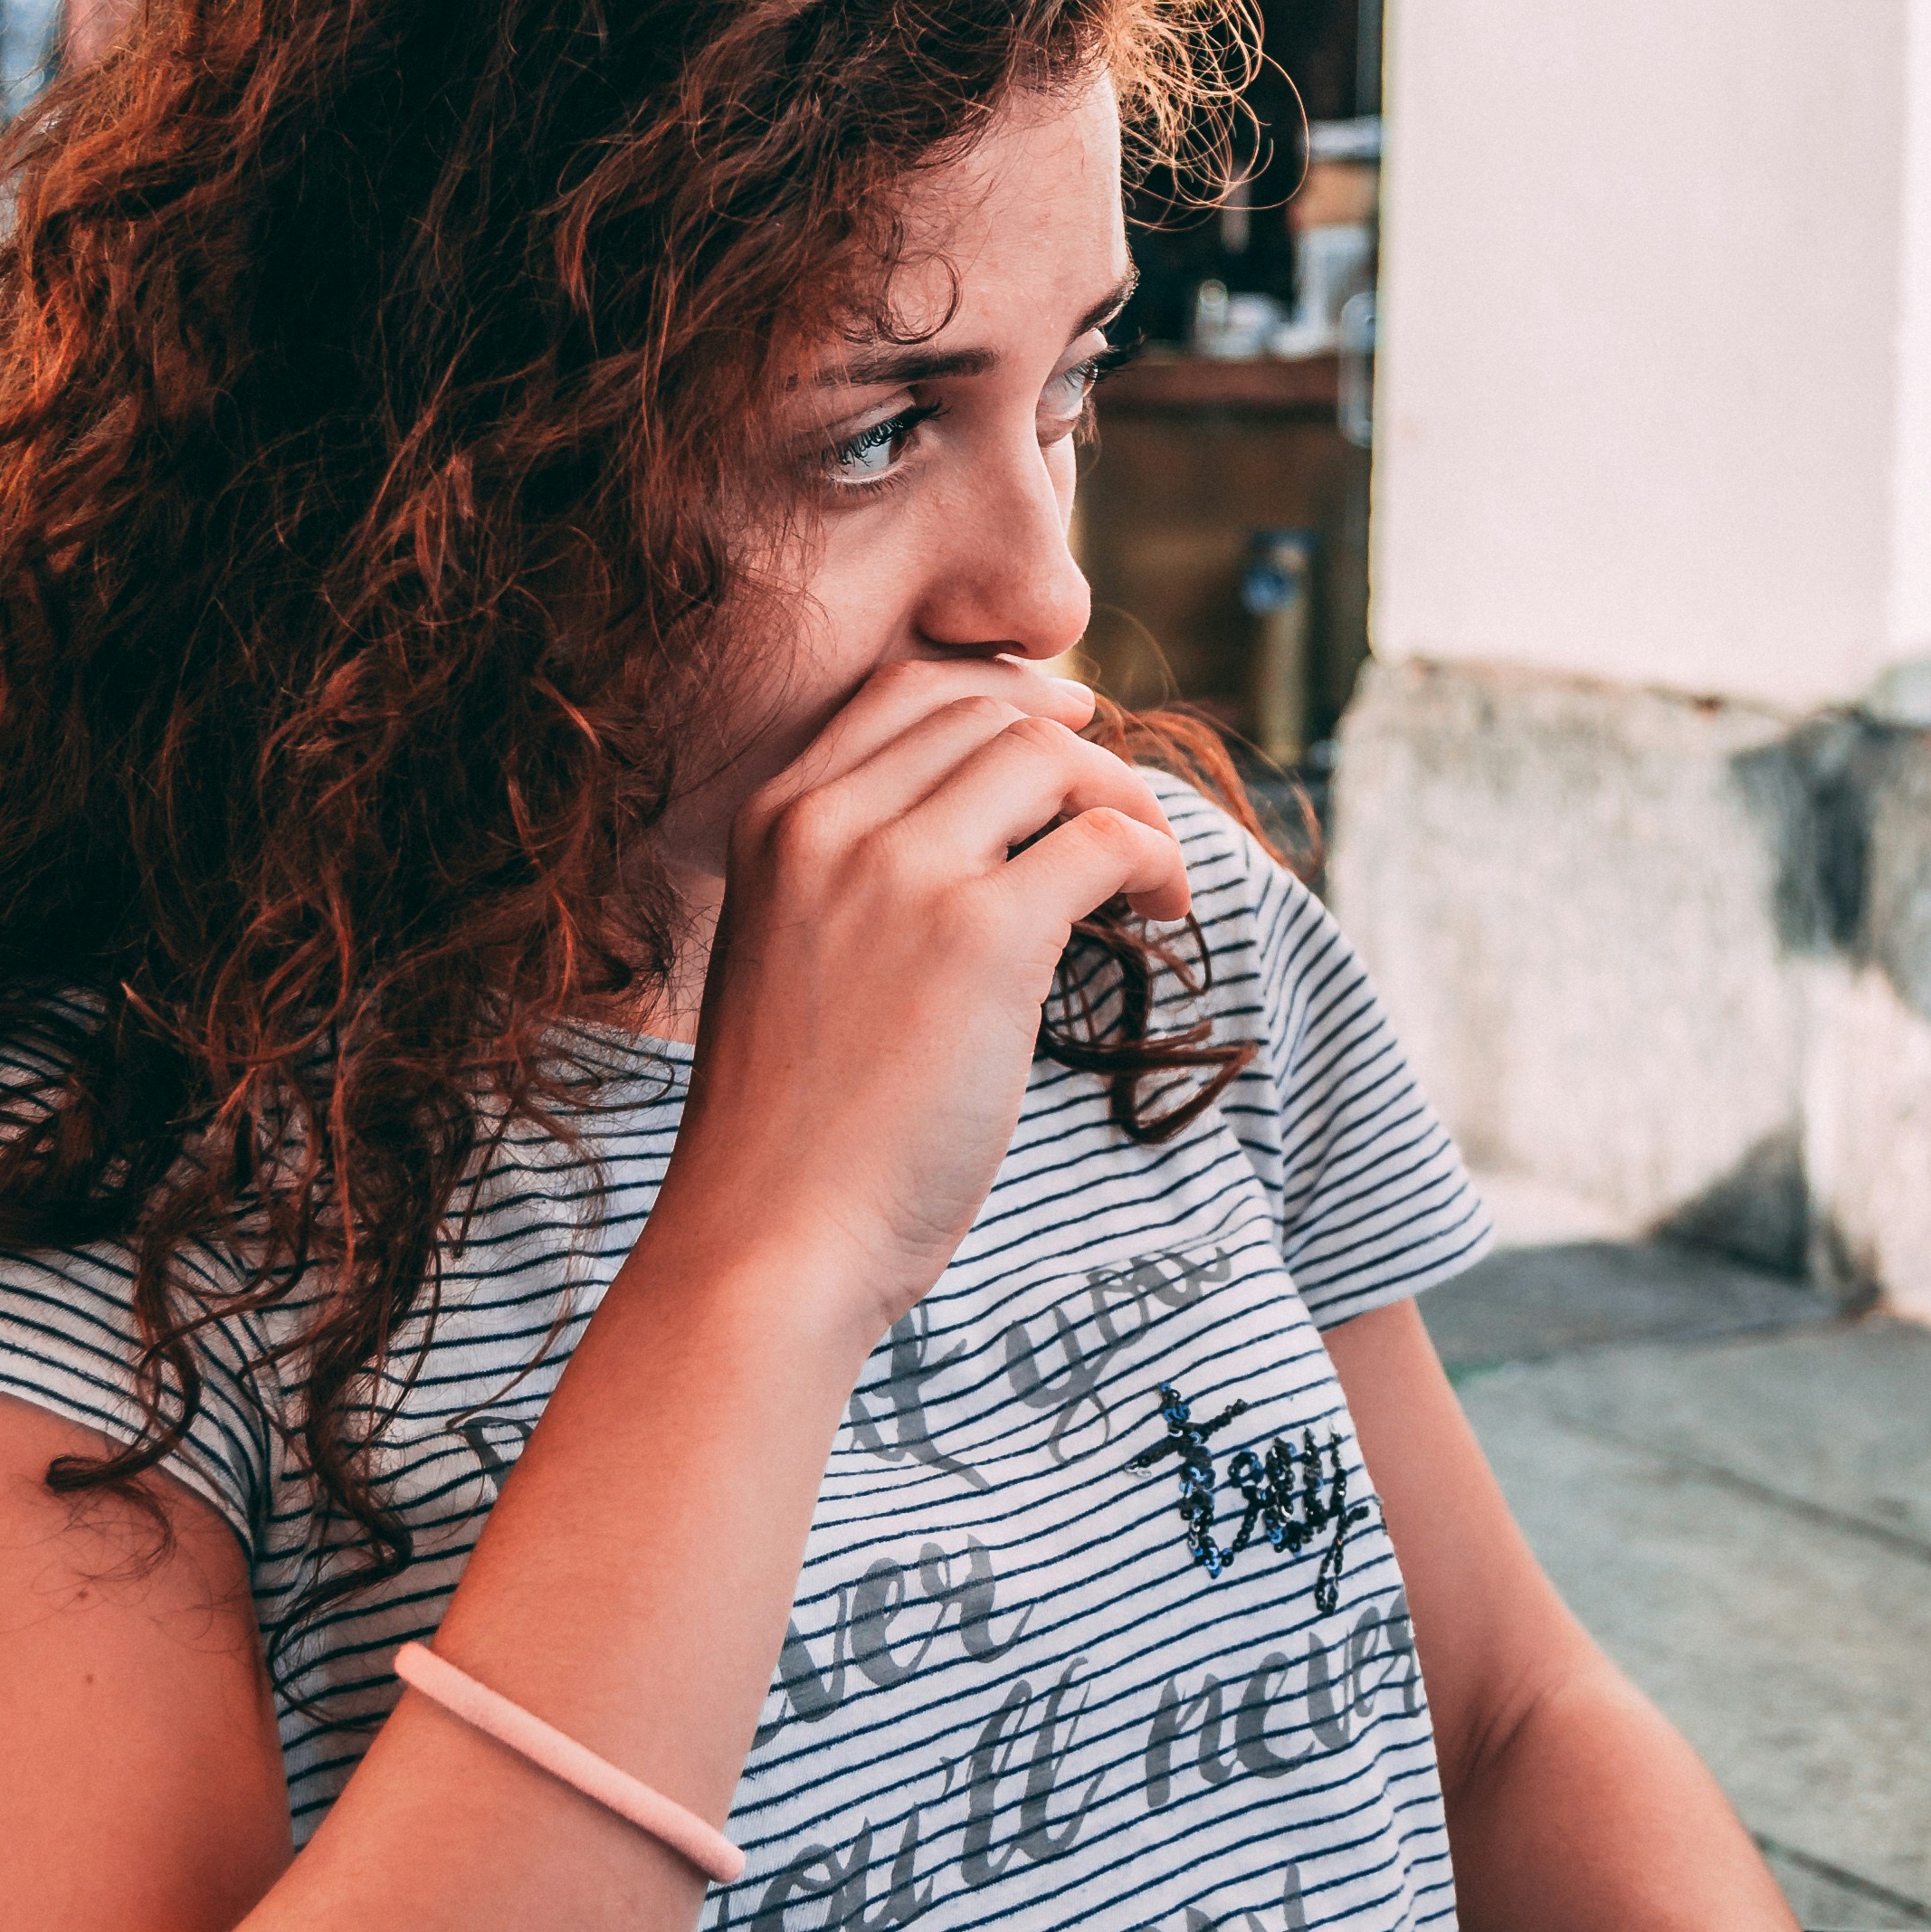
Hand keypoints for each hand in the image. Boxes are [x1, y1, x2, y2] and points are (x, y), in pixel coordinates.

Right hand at [648, 657, 1189, 1355]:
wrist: (768, 1242)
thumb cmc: (786, 1132)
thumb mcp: (782, 958)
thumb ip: (844, 880)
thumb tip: (975, 837)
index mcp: (770, 821)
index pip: (905, 689)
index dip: (1004, 696)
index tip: (1067, 731)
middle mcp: (826, 821)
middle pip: (988, 713)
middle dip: (1078, 750)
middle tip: (1124, 812)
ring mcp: (900, 870)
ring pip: (1050, 755)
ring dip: (1126, 799)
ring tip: (1149, 874)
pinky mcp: (981, 936)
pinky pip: (1105, 840)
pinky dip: (1156, 859)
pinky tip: (1162, 910)